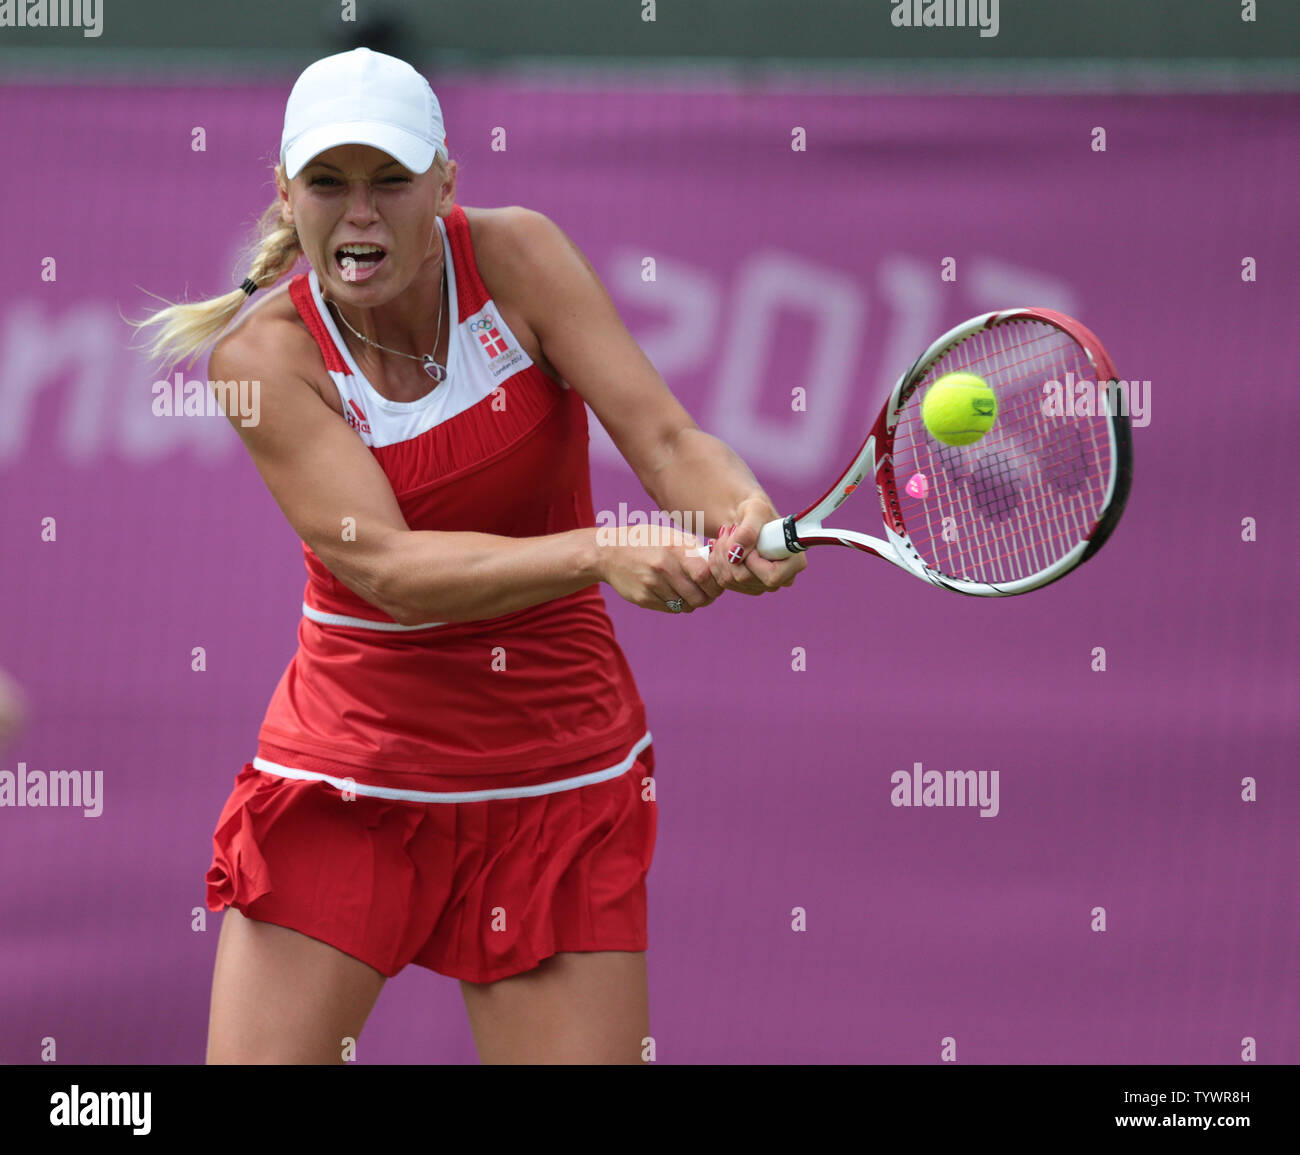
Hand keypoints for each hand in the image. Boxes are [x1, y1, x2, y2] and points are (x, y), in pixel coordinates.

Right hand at [599, 528, 724, 614]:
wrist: (609, 552)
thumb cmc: (646, 541)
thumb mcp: (670, 535)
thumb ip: (694, 547)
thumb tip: (719, 560)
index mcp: (674, 548)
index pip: (706, 575)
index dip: (716, 583)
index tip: (716, 582)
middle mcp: (663, 567)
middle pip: (698, 596)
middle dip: (708, 597)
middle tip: (708, 592)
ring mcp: (651, 585)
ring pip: (685, 605)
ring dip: (692, 601)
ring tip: (688, 591)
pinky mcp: (643, 598)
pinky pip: (670, 608)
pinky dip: (676, 604)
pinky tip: (671, 592)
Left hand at [707, 499, 806, 594]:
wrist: (746, 517)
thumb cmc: (757, 511)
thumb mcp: (756, 510)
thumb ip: (748, 530)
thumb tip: (736, 553)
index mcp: (795, 562)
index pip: (771, 576)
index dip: (753, 561)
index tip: (745, 540)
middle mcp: (782, 578)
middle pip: (745, 578)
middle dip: (728, 553)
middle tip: (727, 530)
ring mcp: (763, 585)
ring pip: (730, 580)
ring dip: (719, 555)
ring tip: (723, 535)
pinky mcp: (746, 587)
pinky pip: (722, 582)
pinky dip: (715, 562)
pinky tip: (719, 547)